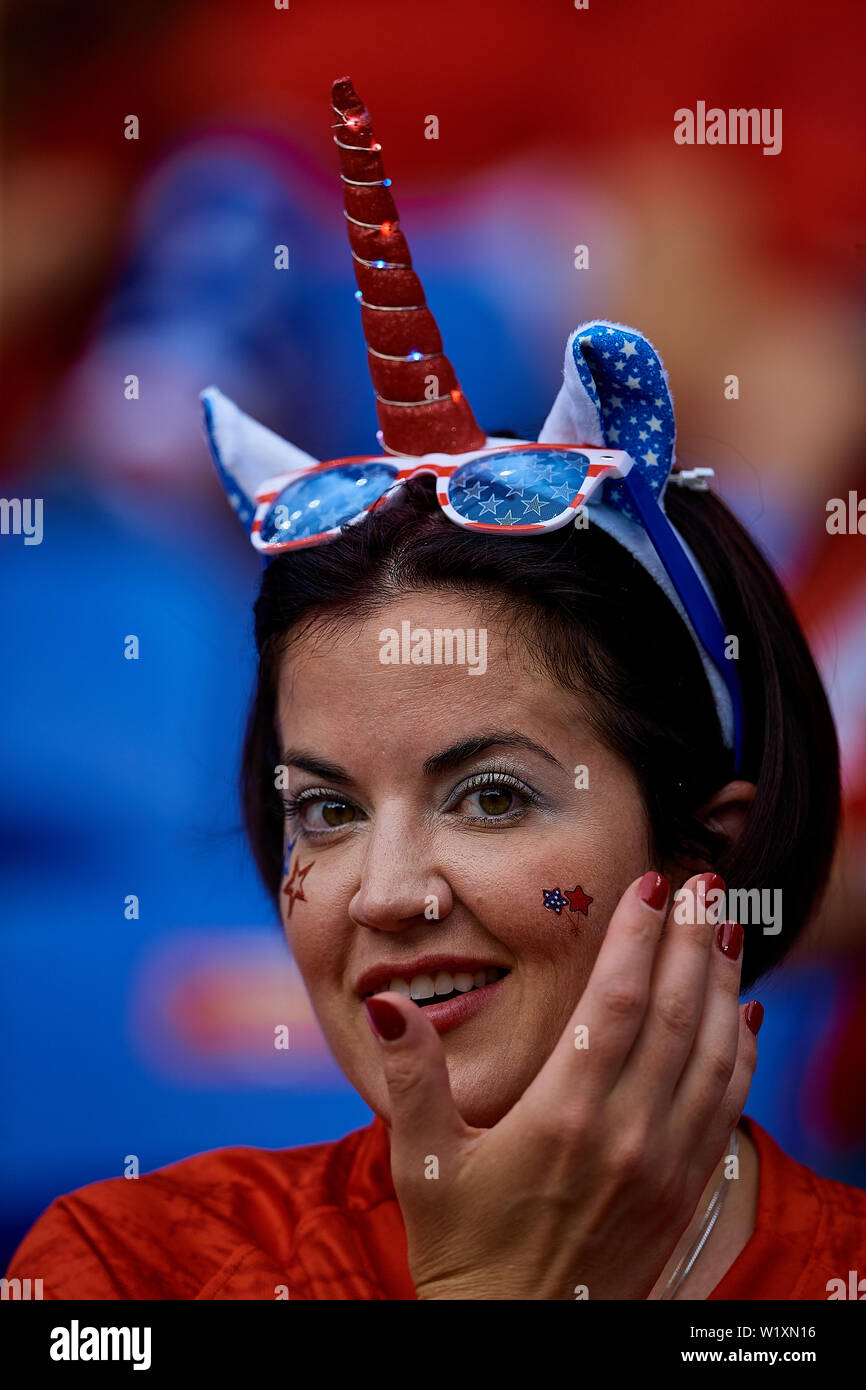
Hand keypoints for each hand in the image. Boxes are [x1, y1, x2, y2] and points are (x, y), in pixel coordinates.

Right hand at [364, 871, 759, 1299]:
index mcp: (563, 1118)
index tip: (650, 885)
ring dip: (724, 987)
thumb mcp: (422, 1164)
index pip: (617, 1004)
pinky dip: (742, 1053)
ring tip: (728, 930)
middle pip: (677, 1017)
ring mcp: (664, 1166)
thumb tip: (390, 1003)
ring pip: (713, 1056)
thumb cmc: (464, 1250)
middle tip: (706, 883)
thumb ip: (413, 1077)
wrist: (520, 1343)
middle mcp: (627, 1136)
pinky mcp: (684, 1192)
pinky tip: (743, 1016)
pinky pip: (729, 1107)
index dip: (638, 938)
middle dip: (693, 942)